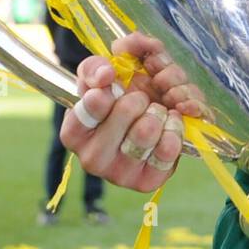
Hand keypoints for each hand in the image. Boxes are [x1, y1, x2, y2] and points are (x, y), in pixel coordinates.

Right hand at [59, 32, 208, 193]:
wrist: (150, 120)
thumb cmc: (122, 97)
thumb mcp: (104, 75)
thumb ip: (96, 67)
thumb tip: (105, 75)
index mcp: (74, 132)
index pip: (92, 103)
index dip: (109, 88)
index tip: (115, 86)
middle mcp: (92, 159)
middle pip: (126, 111)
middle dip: (139, 96)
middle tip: (139, 100)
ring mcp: (120, 174)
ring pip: (147, 130)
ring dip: (158, 112)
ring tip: (155, 112)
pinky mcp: (148, 181)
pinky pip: (167, 149)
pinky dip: (175, 128)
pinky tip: (170, 124)